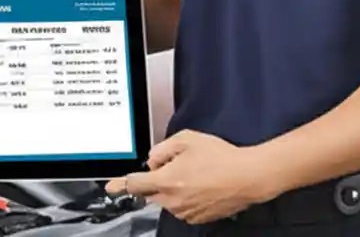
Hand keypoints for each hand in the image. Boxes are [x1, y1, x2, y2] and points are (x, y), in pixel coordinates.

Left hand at [104, 130, 269, 224]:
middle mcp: (174, 200)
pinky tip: (202, 184)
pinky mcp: (198, 218)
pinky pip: (182, 207)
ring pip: (167, 200)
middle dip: (157, 180)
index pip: (136, 184)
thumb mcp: (186, 140)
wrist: (248, 176)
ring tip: (196, 174)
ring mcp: (186, 212)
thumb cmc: (220, 157)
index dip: (122, 183)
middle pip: (151, 192)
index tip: (110, 187)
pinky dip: (186, 197)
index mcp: (167, 181)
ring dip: (173, 189)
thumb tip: (153, 161)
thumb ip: (162, 149)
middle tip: (179, 166)